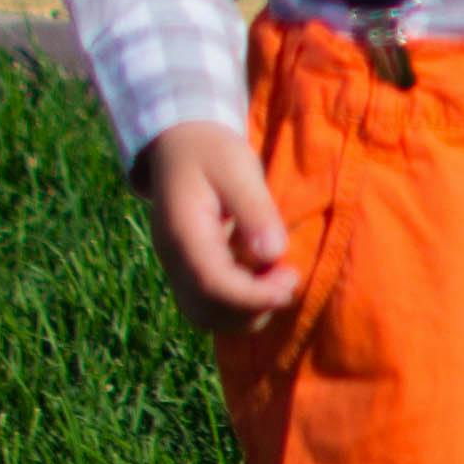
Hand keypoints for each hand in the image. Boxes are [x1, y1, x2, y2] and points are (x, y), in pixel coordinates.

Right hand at [137, 119, 297, 330]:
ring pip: (208, 317)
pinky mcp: (189, 273)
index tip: (290, 280)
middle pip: (208, 312)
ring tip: (277, 276)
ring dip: (248, 310)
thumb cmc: (210, 151)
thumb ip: (253, 209)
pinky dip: (239, 305)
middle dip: (255, 307)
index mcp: (183, 232)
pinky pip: (209, 307)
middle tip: (288, 276)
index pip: (213, 284)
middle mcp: (174, 259)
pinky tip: (261, 277)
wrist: (179, 146)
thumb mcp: (236, 167)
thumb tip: (271, 253)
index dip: (254, 296)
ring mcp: (177, 269)